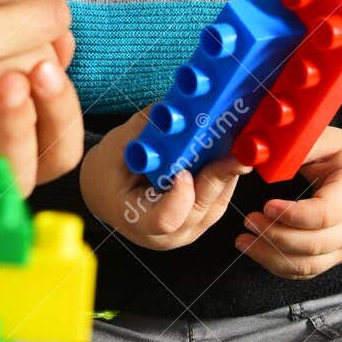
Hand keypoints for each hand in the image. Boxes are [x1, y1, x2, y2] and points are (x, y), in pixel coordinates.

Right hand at [81, 109, 251, 250]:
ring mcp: (187, 231)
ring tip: (235, 144)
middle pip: (199, 210)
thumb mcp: (116, 148)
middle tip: (232, 150)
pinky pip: (218, 199)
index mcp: (137, 221)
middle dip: (217, 176)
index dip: (179, 197)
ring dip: (226, 173)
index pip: (165, 220)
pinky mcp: (199, 220)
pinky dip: (223, 175)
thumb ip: (144, 129)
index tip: (183, 171)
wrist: (105, 193)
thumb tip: (173, 106)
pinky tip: (229, 152)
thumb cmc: (106, 172)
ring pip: (215, 204)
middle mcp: (167, 235)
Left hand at [234, 126, 341, 277]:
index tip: (266, 205)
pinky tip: (257, 250)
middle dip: (276, 236)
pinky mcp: (337, 255)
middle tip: (249, 220)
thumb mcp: (330, 140)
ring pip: (310, 264)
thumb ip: (300, 147)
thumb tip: (264, 152)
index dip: (293, 215)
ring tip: (245, 239)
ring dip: (272, 256)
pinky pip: (309, 270)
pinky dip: (280, 266)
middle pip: (315, 244)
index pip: (325, 214)